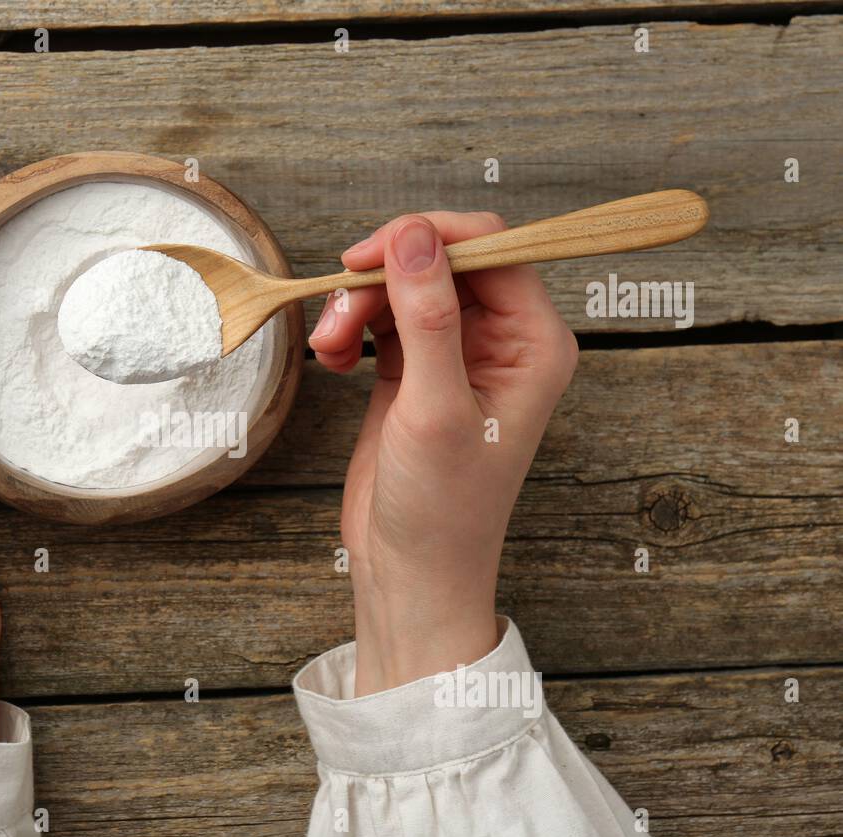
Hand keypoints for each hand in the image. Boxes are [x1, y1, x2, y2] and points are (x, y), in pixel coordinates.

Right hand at [310, 213, 577, 694]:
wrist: (410, 574)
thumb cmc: (441, 510)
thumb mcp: (434, 410)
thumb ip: (428, 319)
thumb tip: (415, 238)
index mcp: (533, 343)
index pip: (491, 248)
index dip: (428, 238)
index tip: (370, 256)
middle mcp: (502, 341)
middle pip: (440, 260)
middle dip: (383, 277)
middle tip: (339, 308)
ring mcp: (457, 354)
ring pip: (404, 286)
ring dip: (358, 304)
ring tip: (329, 348)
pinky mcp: (415, 372)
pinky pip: (382, 319)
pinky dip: (351, 329)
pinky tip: (332, 360)